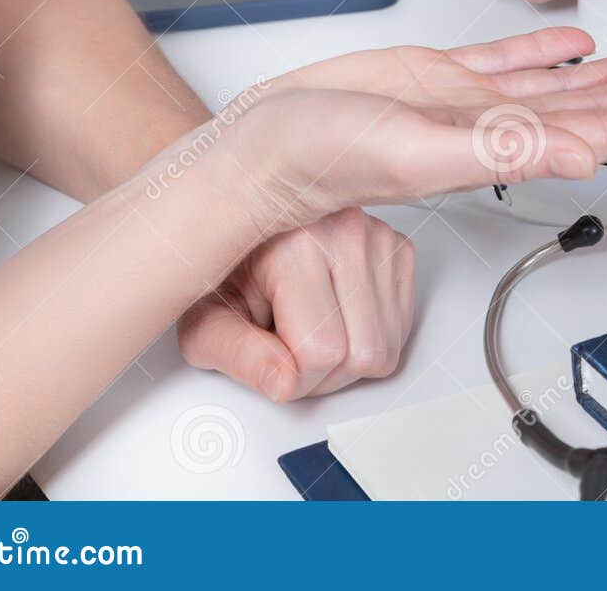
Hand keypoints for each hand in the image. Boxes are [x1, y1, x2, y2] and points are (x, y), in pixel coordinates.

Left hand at [178, 208, 414, 400]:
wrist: (237, 223)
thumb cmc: (224, 271)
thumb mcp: (206, 321)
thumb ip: (240, 356)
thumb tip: (283, 383)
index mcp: (296, 245)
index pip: (323, 351)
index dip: (293, 379)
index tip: (271, 362)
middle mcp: (347, 232)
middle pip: (364, 355)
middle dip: (324, 376)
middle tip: (287, 351)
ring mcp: (378, 238)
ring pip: (388, 347)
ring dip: (349, 360)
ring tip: (309, 331)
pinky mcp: (398, 248)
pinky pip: (401, 328)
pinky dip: (369, 338)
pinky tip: (333, 318)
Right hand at [219, 26, 606, 236]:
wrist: (262, 145)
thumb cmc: (321, 161)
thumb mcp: (419, 152)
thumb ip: (503, 154)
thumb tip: (583, 160)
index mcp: (496, 147)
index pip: (594, 130)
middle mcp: (491, 125)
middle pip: (590, 104)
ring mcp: (466, 100)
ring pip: (556, 80)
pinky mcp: (433, 76)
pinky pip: (504, 58)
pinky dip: (544, 48)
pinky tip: (574, 41)